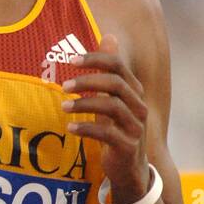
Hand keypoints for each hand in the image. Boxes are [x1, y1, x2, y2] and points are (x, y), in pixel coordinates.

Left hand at [60, 33, 149, 195]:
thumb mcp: (112, 98)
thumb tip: (108, 36)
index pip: (118, 66)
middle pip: (116, 84)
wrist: (129, 168)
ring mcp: (136, 127)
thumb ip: (109, 71)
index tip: (72, 60)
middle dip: (88, 81)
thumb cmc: (117, 128)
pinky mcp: (128, 146)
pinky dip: (86, 128)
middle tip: (64, 85)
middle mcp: (139, 106)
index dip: (96, 60)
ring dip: (85, 104)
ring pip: (112, 107)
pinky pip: (107, 133)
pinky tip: (70, 128)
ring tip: (64, 106)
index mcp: (134, 91)